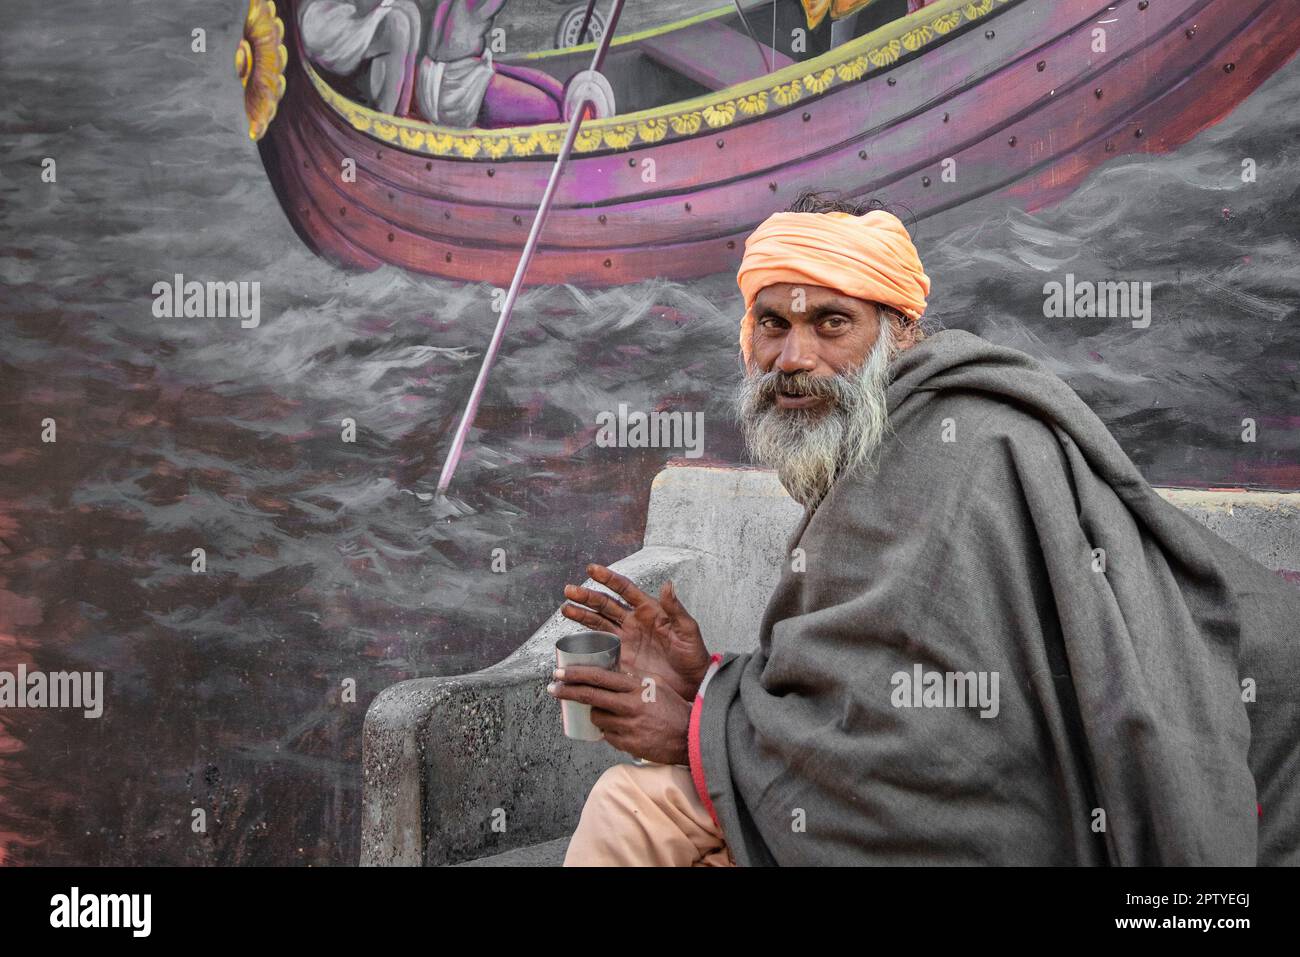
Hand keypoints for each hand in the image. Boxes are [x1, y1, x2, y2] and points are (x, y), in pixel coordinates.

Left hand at [547, 665, 691, 764]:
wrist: (690, 736)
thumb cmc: (673, 709)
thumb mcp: (656, 685)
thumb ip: (633, 680)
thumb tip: (611, 675)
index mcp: (635, 687)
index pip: (599, 678)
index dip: (576, 675)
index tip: (559, 674)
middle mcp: (629, 705)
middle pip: (590, 696)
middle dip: (567, 692)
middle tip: (553, 689)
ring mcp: (627, 726)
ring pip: (597, 718)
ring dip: (596, 715)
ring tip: (609, 715)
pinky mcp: (627, 744)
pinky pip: (608, 736)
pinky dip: (610, 732)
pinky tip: (623, 730)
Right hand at [562, 564, 709, 701]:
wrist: (691, 684)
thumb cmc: (693, 655)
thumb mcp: (688, 631)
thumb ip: (676, 609)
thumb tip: (668, 585)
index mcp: (649, 610)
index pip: (625, 589)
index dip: (608, 578)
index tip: (592, 569)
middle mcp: (633, 622)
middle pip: (606, 604)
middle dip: (587, 596)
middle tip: (569, 590)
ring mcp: (625, 640)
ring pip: (598, 622)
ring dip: (582, 614)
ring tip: (566, 608)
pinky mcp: (620, 659)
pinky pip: (600, 647)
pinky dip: (586, 643)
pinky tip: (573, 638)